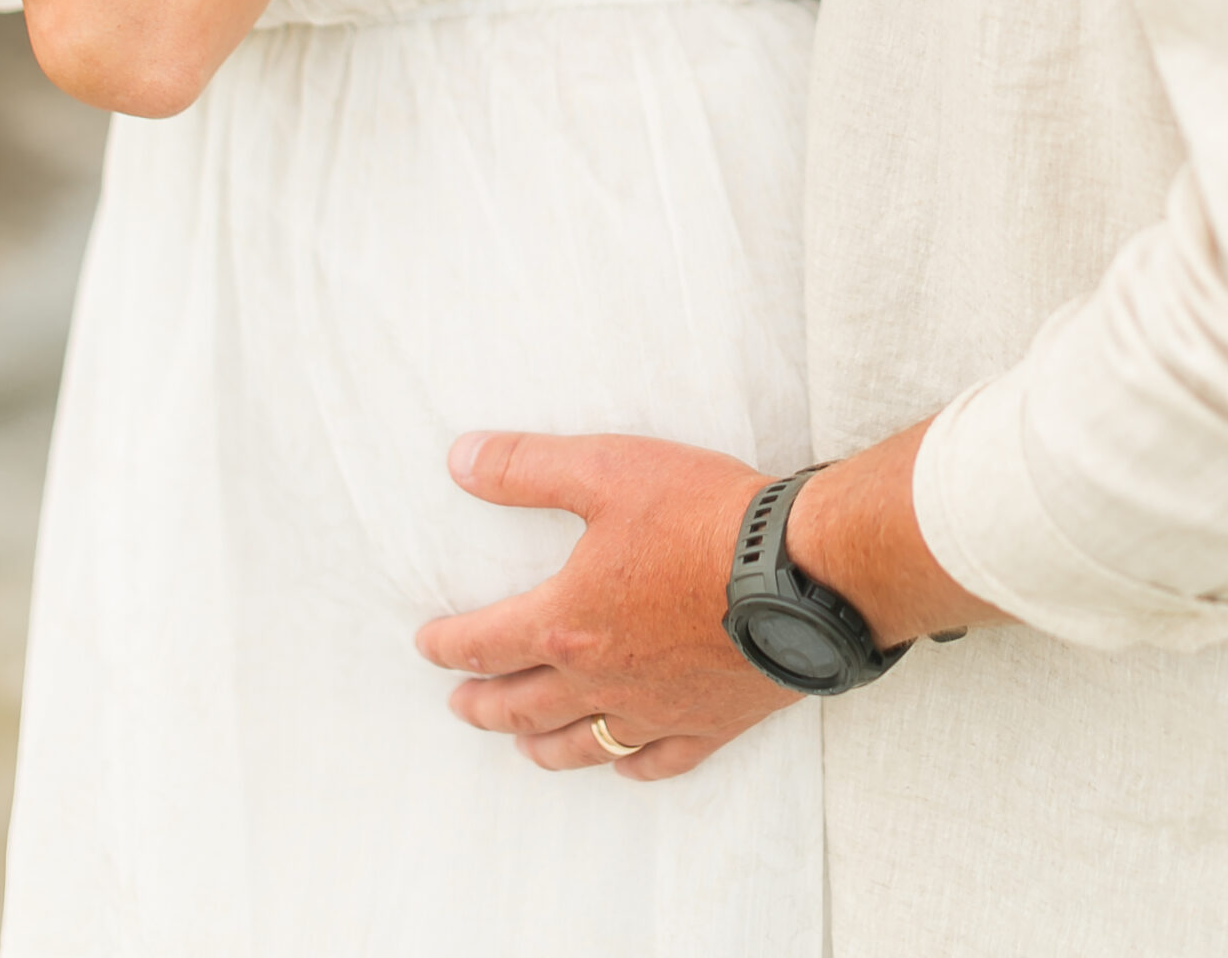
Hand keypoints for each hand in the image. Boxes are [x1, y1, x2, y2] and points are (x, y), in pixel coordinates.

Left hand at [415, 433, 795, 780]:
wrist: (800, 571)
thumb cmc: (704, 517)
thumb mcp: (606, 470)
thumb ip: (526, 469)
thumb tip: (460, 461)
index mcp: (569, 622)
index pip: (487, 643)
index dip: (450, 645)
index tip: (427, 646)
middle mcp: (604, 679)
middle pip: (524, 707)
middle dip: (483, 706)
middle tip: (459, 706)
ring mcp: (657, 710)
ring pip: (583, 745)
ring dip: (541, 746)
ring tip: (521, 744)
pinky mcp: (710, 723)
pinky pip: (656, 762)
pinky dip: (627, 766)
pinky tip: (621, 764)